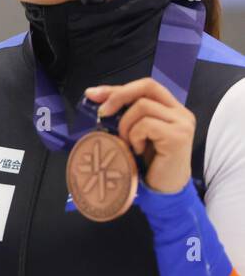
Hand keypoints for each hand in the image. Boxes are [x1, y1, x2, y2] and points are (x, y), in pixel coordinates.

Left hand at [85, 78, 194, 193]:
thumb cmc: (146, 161)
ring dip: (126, 124)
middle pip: (147, 86)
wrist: (164, 189)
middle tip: (102, 113)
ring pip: (142, 106)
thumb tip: (92, 94)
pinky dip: (134, 136)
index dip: (117, 88)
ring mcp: (182, 123)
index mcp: (170, 108)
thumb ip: (122, 113)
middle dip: (118, 95)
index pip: (144, 86)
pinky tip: (137, 150)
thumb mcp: (131, 131)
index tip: (92, 94)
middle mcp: (180, 112)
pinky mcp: (178, 136)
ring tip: (128, 143)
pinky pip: (146, 124)